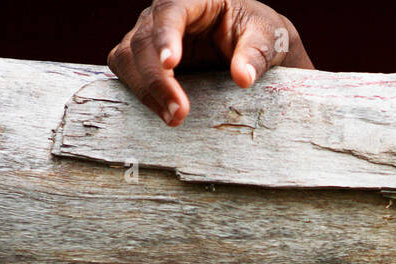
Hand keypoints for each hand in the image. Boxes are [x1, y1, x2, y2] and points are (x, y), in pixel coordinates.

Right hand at [108, 0, 313, 125]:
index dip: (165, 37)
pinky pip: (128, 73)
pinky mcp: (145, 59)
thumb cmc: (258, 33)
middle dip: (157, 79)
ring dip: (146, 91)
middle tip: (179, 112)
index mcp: (194, 0)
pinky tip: (161, 113)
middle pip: (143, 41)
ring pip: (128, 58)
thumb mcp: (267, 39)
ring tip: (173, 118)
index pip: (170, 12)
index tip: (171, 64)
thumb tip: (243, 78)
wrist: (253, 45)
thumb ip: (255, 54)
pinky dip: (140, 93)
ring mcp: (150, 36)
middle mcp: (163, 15)